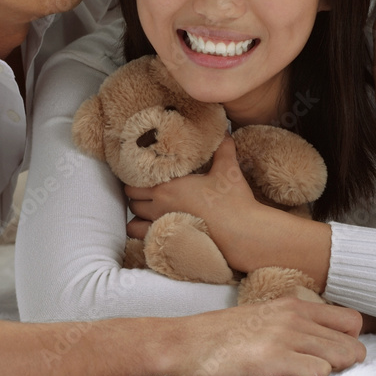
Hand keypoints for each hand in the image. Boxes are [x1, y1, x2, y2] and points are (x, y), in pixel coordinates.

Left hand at [126, 135, 331, 287]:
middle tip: (146, 194)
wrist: (242, 232)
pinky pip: (144, 241)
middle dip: (136, 198)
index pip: (134, 184)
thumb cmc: (233, 200)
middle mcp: (160, 207)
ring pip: (134, 224)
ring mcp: (163, 227)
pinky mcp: (171, 243)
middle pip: (132, 202)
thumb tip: (225, 133)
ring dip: (138, 218)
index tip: (141, 179)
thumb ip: (223, 149)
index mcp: (168, 187)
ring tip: (149, 213)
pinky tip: (156, 231)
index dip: (134, 181)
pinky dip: (145, 236)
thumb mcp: (228, 169)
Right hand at [167, 298, 365, 375]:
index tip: (333, 357)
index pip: (351, 321)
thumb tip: (324, 344)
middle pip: (352, 343)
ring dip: (332, 374)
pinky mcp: (272, 358)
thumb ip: (292, 324)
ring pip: (342, 357)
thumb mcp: (260, 318)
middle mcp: (293, 317)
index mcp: (292, 305)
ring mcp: (284, 336)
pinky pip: (319, 372)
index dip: (348, 342)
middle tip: (321, 375)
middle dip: (345, 364)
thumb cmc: (219, 337)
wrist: (181, 344)